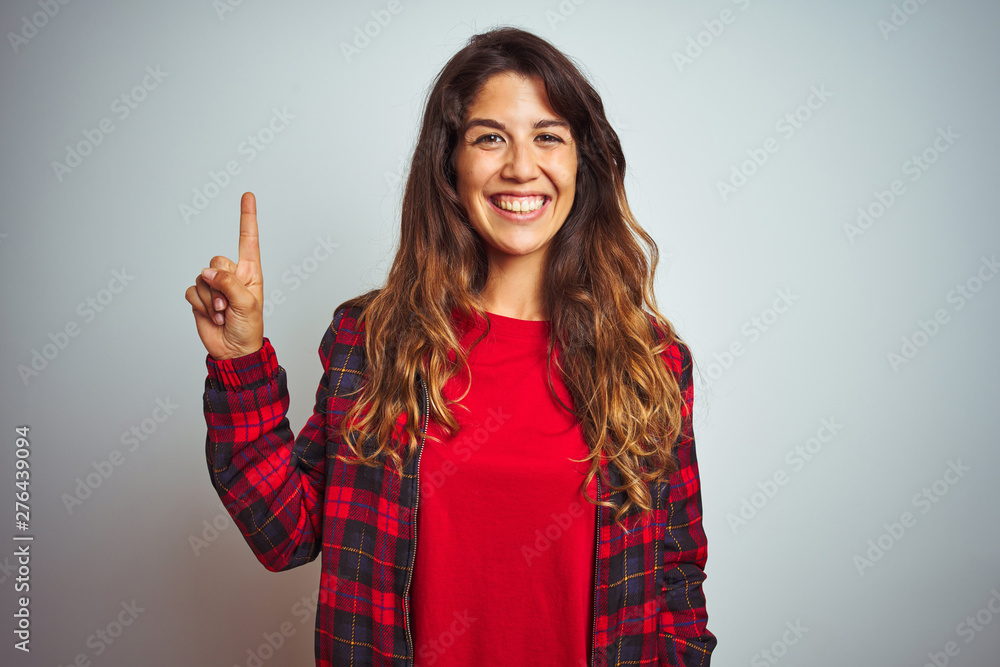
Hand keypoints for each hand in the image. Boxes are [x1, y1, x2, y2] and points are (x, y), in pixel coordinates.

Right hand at [185, 192, 264, 359]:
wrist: (233, 351)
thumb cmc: (248, 328)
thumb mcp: (247, 304)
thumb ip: (229, 283)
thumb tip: (208, 271)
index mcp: (250, 272)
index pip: (248, 239)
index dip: (247, 217)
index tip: (248, 195)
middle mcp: (232, 274)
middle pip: (217, 261)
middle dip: (220, 285)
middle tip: (228, 305)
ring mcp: (214, 285)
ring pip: (202, 278)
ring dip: (211, 300)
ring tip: (222, 314)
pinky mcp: (200, 296)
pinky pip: (192, 291)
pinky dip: (200, 305)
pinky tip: (212, 316)